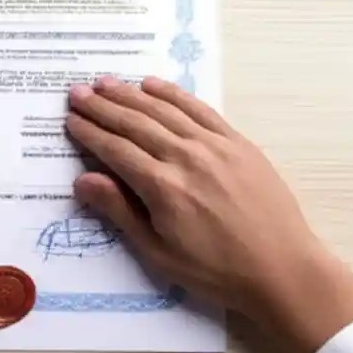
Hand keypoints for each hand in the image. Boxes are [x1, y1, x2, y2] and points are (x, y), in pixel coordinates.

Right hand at [67, 76, 352, 352]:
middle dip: (102, 106)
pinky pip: (199, 109)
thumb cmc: (216, 270)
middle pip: (135, 123)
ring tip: (106, 82)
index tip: (70, 118)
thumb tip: (83, 180)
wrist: (281, 268)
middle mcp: (186, 157)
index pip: (115, 150)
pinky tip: (153, 85)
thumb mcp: (159, 253)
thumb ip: (120, 212)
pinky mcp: (237, 142)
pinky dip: (173, 94)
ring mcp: (214, 146)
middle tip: (78, 92)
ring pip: (163, 110)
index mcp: (163, 187)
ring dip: (131, 94)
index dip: (90, 132)